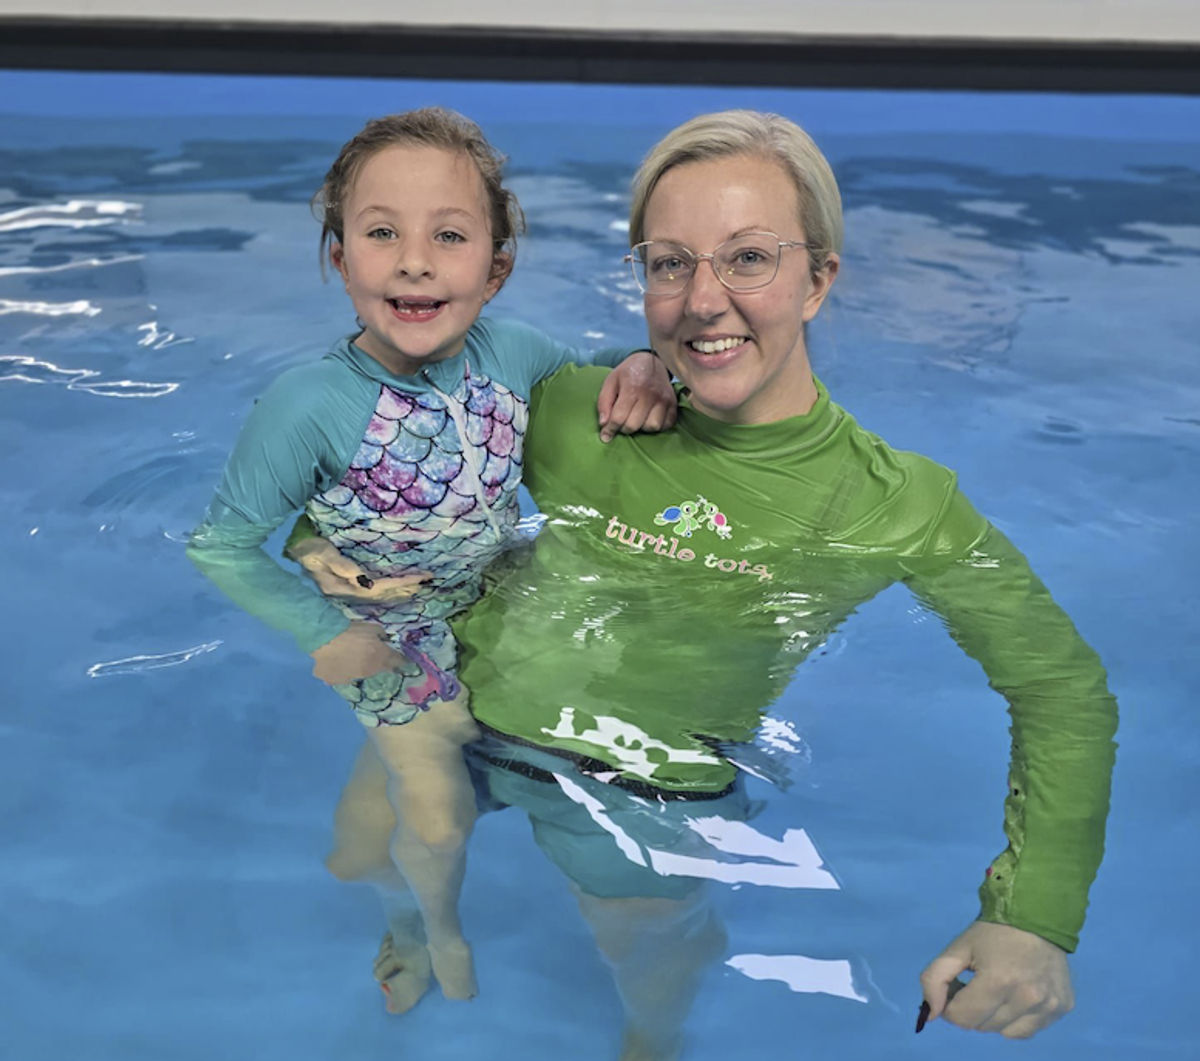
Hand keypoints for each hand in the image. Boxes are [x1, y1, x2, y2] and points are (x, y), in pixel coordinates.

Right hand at [290, 536, 429, 602]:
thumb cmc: (308, 548)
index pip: (376, 588)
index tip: (418, 577)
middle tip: (427, 582)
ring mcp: (348, 589)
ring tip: (420, 587)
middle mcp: (347, 592)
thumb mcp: (321, 553)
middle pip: (382, 594)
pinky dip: (390, 589)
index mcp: (341, 586)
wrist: (296, 550)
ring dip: (399, 591)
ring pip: (380, 595)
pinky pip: (375, 590)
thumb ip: (340, 565)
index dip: (398, 583)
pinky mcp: (349, 585)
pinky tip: (400, 589)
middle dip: (404, 588)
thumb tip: (362, 577)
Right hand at [310, 620, 406, 683]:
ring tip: (351, 657)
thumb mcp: (373, 627)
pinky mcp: (335, 682)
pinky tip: (336, 663)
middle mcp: (370, 672)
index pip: (398, 661)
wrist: (325, 638)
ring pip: (361, 675)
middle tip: (371, 654)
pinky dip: (341, 672)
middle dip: (379, 663)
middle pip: (380, 669)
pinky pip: (341, 678)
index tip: (401, 659)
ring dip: (360, 668)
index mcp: (381, 658)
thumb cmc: (351, 630)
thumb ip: (382, 635)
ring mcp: (352, 679)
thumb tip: (385, 640)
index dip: (400, 660)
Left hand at [597, 349, 676, 442]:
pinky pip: (667, 425)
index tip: (605, 435)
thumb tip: (603, 424)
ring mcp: (664, 399)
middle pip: (634, 425)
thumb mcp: (610, 382)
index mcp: (631, 387)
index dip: (610, 429)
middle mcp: (649, 394)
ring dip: (642, 428)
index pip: (619, 417)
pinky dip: (658, 426)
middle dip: (624, 428)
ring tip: (637, 419)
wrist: (651, 361)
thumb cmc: (628, 373)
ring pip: (652, 427)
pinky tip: (649, 419)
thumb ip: (604, 402)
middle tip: (621, 423)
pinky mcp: (673, 403)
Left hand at [920, 921, 1073, 1038]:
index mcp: (998, 981)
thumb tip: (930, 1014)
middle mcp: (1027, 998)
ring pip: (1004, 1032)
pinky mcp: (1062, 1008)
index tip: (957, 986)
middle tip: (976, 984)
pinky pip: (1027, 1030)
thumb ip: (935, 979)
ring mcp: (1048, 1005)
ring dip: (993, 1017)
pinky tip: (1017, 996)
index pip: (962, 1018)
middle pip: (983, 1027)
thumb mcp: (958, 948)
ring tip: (997, 989)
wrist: (1037, 916)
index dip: (951, 1005)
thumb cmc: (993, 932)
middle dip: (971, 1009)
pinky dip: (1015, 1020)